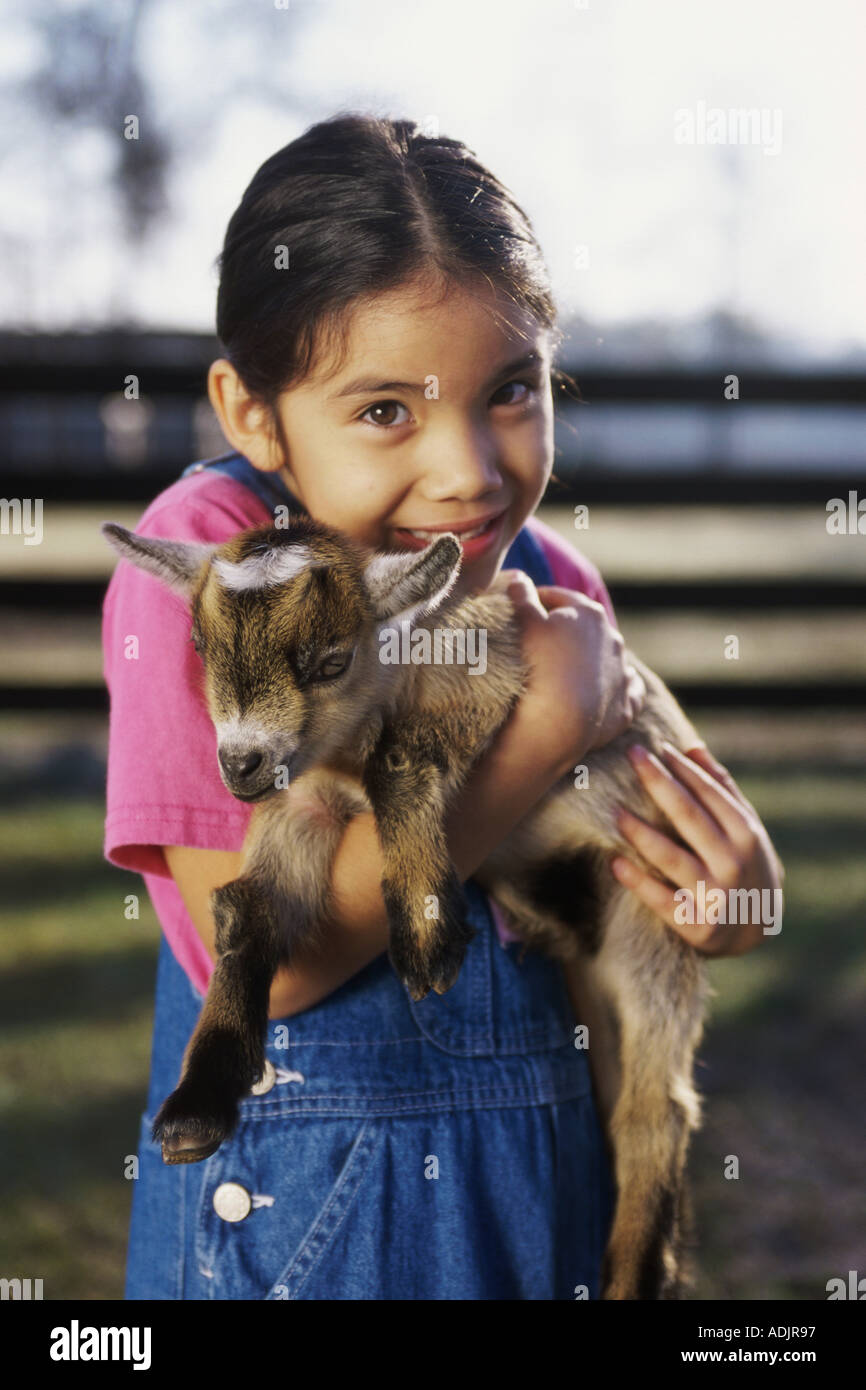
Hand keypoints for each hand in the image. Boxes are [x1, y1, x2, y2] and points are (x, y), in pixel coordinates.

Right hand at [491, 571, 645, 772]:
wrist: (558, 720)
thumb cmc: (538, 665)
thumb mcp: (523, 622)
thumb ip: (521, 595)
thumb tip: (518, 577)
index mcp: (589, 614)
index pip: (561, 598)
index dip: (540, 598)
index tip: (525, 605)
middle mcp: (613, 638)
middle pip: (587, 627)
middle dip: (568, 629)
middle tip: (543, 639)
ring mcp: (621, 672)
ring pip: (610, 657)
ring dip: (593, 657)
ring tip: (570, 668)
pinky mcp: (625, 704)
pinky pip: (629, 691)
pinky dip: (620, 686)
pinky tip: (612, 687)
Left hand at [609, 742, 784, 955]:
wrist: (755, 930)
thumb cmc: (745, 865)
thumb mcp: (746, 829)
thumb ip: (722, 790)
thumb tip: (693, 748)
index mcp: (747, 834)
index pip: (710, 793)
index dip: (681, 769)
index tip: (654, 747)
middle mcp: (733, 863)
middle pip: (689, 816)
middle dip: (659, 782)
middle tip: (632, 755)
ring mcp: (716, 896)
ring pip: (672, 858)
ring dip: (641, 833)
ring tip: (615, 812)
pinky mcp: (698, 926)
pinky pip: (662, 901)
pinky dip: (638, 882)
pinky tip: (616, 862)